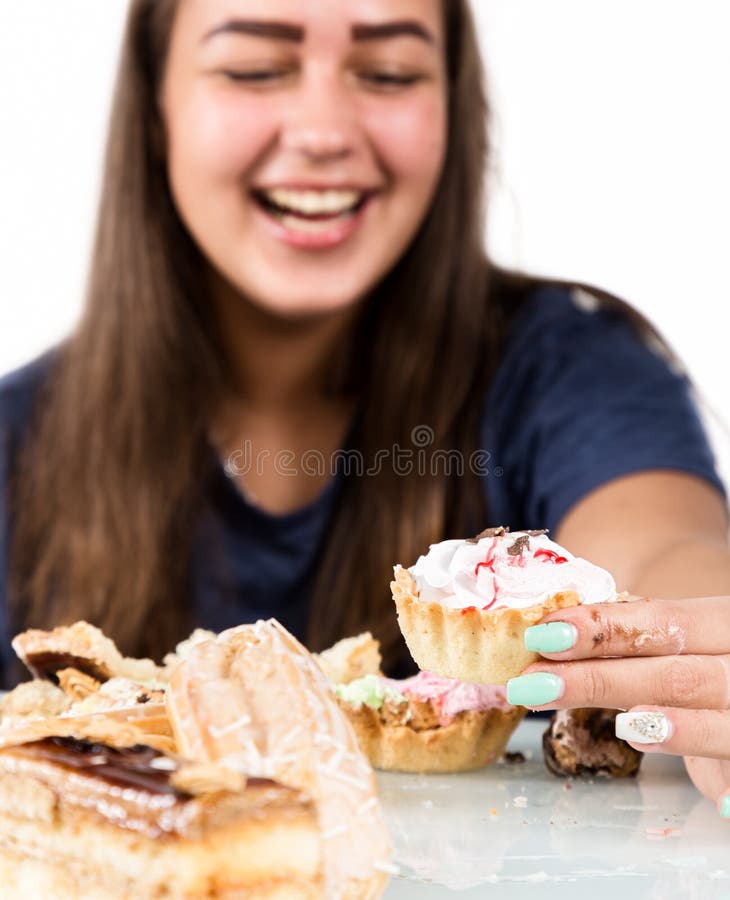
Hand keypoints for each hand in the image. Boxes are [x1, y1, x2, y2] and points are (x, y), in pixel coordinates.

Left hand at [505, 595, 729, 813]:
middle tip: (533, 682)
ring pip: (707, 717)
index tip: (543, 633)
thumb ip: (627, 644)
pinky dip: (723, 779)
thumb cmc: (706, 670)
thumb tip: (546, 638)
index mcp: (720, 623)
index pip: (662, 619)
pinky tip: (708, 795)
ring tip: (619, 725)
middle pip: (672, 671)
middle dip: (598, 677)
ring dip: (658, 725)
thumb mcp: (677, 648)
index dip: (602, 626)